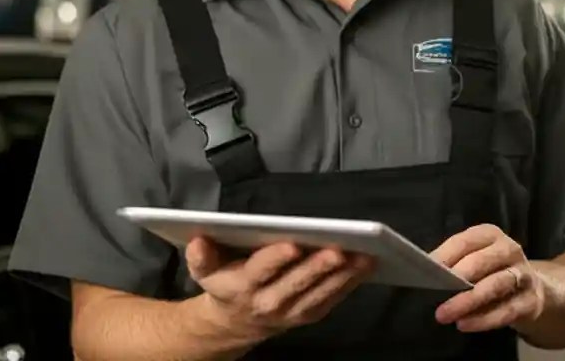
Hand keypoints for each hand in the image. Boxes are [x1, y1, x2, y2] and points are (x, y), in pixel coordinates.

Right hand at [185, 236, 375, 341]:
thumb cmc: (224, 283)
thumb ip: (201, 256)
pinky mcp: (308, 315)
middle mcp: (267, 303)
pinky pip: (331, 300)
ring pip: (318, 295)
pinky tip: (365, 265)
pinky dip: (349, 284)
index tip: (292, 244)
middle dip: (317, 268)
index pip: (259, 272)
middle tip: (338, 250)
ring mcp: (290, 312)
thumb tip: (199, 240)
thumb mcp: (204, 270)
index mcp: (241, 287)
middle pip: (295, 284)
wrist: (233, 323)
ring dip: (342, 276)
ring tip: (363, 255)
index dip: (275, 259)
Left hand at [431, 224, 544, 332]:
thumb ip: (453, 263)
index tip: (424, 271)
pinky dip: (484, 319)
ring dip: (468, 300)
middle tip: (433, 293)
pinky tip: (465, 324)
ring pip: (495, 285)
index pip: (465, 242)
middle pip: (481, 261)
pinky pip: (507, 310)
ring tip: (445, 314)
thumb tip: (424, 273)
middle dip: (456, 278)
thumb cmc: (492, 273)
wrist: (531, 291)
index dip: (444, 256)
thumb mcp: (475, 260)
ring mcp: (523, 274)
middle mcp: (510, 250)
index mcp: (491, 235)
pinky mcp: (531, 301)